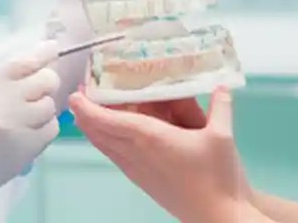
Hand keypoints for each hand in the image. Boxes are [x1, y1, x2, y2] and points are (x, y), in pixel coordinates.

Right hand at [0, 40, 60, 208]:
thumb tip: (24, 69)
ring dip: (43, 107)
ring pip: (49, 106)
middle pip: (44, 81)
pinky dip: (45, 127)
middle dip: (46, 82)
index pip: (20, 64)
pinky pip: (51, 129)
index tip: (52, 49)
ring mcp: (15, 127)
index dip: (41, 54)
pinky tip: (31, 130)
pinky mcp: (25, 150)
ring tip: (28, 115)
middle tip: (40, 88)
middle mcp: (1, 104)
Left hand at [70, 87, 263, 222]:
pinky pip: (115, 157)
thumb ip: (220, 106)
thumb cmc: (217, 178)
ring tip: (88, 112)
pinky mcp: (142, 181)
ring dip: (93, 129)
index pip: (108, 120)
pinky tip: (111, 136)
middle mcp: (136, 154)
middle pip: (98, 133)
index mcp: (149, 138)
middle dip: (85, 114)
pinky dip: (107, 142)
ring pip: (104, 146)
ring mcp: (137, 170)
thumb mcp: (222, 136)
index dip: (87, 107)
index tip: (75, 94)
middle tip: (81, 95)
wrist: (217, 217)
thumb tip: (221, 86)